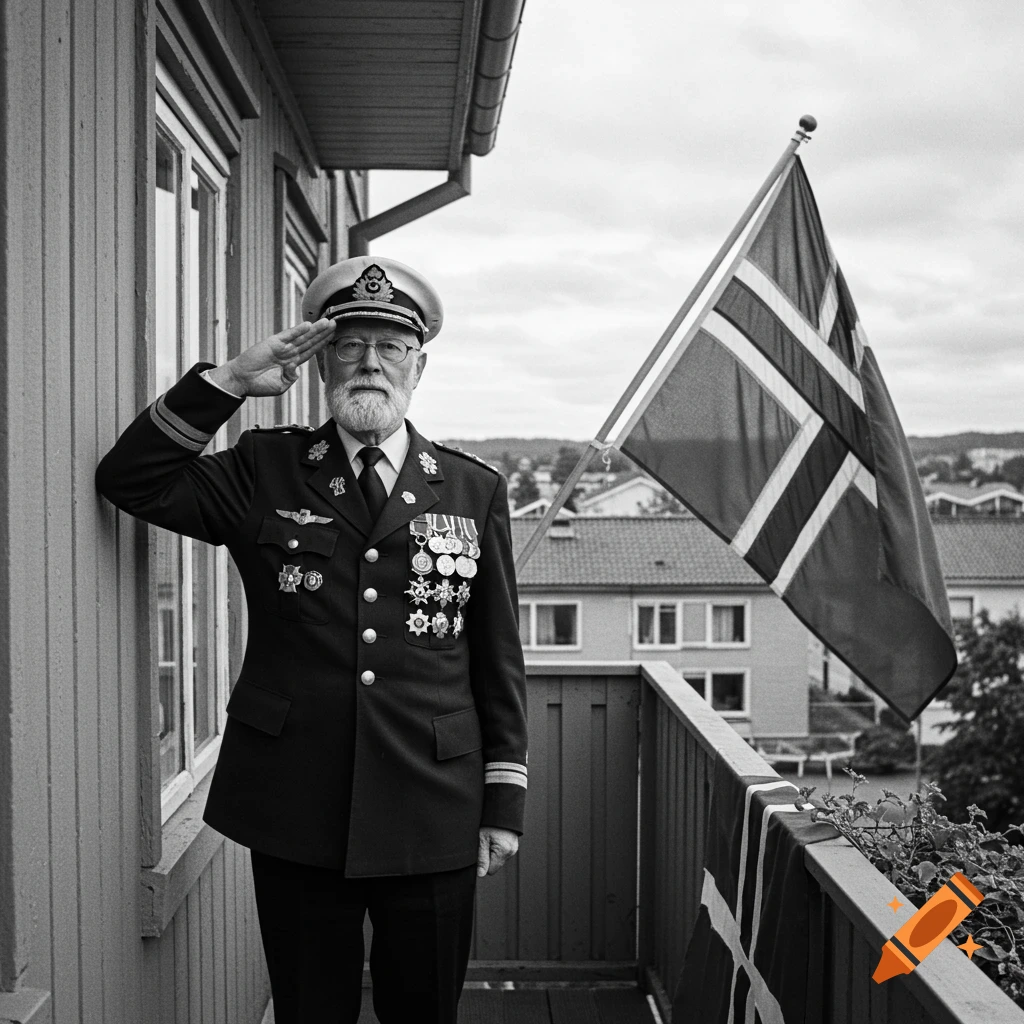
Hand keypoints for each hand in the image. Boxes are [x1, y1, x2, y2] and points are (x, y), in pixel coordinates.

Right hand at [209, 318, 336, 397]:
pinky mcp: (273, 343)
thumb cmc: (259, 385)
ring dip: (315, 329)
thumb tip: (297, 368)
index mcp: (292, 363)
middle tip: (335, 323)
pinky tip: (308, 325)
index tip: (333, 336)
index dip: (322, 343)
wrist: (241, 381)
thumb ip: (291, 378)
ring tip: (326, 322)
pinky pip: (288, 336)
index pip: (311, 351)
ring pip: (302, 337)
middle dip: (323, 333)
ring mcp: (282, 347)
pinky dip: (298, 330)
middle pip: (310, 341)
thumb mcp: (281, 386)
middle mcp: (289, 353)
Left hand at [477, 827, 518, 877]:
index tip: (480, 850)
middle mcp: (511, 851)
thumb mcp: (482, 839)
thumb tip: (480, 874)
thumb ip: (481, 858)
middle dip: (488, 856)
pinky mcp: (513, 844)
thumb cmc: (490, 822)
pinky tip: (495, 837)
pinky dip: (497, 847)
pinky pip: (502, 852)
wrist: (501, 808)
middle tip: (484, 842)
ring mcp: (514, 848)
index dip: (482, 863)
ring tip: (490, 838)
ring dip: (492, 852)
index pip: (490, 870)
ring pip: (498, 858)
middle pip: (495, 864)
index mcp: (504, 851)